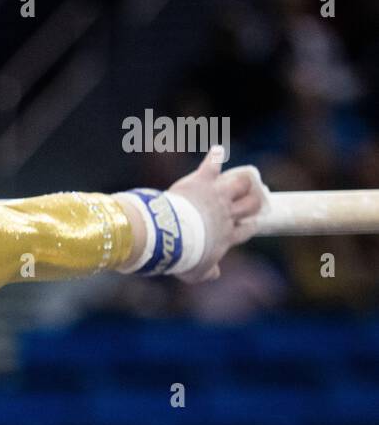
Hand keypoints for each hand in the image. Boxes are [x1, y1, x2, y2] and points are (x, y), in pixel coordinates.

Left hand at [164, 145, 270, 282]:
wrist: (171, 236)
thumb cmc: (184, 256)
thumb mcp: (197, 272)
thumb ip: (207, 273)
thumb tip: (214, 274)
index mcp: (227, 236)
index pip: (247, 228)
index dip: (249, 225)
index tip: (249, 223)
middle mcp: (227, 214)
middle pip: (252, 204)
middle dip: (254, 202)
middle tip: (253, 199)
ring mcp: (216, 196)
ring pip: (241, 183)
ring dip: (242, 181)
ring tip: (244, 179)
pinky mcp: (202, 182)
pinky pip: (212, 165)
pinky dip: (215, 157)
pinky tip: (217, 150)